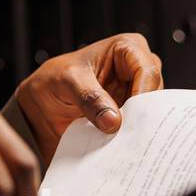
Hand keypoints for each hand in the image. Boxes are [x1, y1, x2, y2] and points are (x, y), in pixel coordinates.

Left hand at [15, 33, 163, 163]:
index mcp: (127, 48)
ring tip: (123, 144)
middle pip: (155, 95)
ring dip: (136, 130)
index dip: (144, 96)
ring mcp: (136, 94)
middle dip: (143, 116)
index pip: (148, 72)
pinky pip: (139, 128)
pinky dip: (130, 138)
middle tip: (131, 137)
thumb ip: (89, 98)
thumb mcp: (67, 81)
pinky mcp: (131, 115)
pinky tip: (120, 148)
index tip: (130, 120)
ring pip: (150, 114)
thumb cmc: (53, 80)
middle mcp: (138, 69)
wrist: (41, 102)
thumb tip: (113, 121)